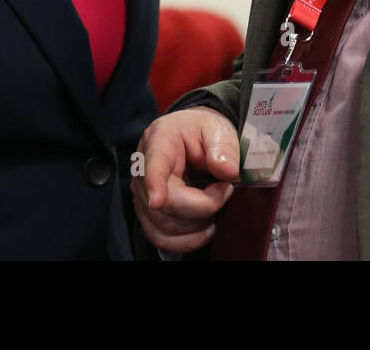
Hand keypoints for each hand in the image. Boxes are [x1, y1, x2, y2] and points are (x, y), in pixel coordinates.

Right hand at [131, 108, 240, 253]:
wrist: (193, 137)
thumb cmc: (203, 131)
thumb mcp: (218, 129)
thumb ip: (224, 147)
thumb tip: (227, 171)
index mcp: (160, 139)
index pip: (153, 165)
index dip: (154, 184)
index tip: (157, 200)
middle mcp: (143, 169)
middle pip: (166, 204)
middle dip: (204, 205)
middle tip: (226, 189)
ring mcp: (143, 195)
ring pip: (165, 227)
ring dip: (198, 225)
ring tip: (217, 204)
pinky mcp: (147, 214)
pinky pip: (162, 238)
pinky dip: (187, 241)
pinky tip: (206, 228)